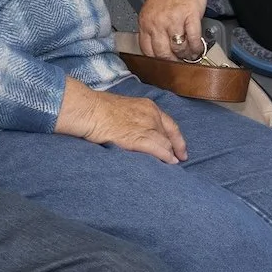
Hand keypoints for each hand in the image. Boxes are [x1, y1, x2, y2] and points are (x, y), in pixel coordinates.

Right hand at [56, 77, 187, 163]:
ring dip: (170, 155)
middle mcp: (151, 116)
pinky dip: (165, 157)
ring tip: (172, 165)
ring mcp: (146, 126)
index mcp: (148, 107)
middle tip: (179, 160)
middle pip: (169, 135)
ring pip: (165, 143)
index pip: (169, 124)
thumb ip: (135, 118)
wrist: (90, 110)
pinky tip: (169, 163)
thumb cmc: (100, 109)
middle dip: (175, 148)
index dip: (177, 138)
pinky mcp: (138, 138)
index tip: (181, 149)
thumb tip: (136, 130)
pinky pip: (158, 149)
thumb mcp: (124, 109)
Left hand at [138, 0, 207, 60]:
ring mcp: (173, 19)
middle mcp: (157, 22)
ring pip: (179, 48)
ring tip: (190, 54)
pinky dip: (196, 47)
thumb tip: (159, 49)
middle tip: (179, 62)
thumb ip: (153, 28)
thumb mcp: (152, 11)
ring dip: (186, 55)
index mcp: (146, 22)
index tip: (165, 64)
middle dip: (172, 61)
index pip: (148, 51)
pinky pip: (193, 39)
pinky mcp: (190, 15)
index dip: (158, 60)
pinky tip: (198, 47)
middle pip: (163, 53)